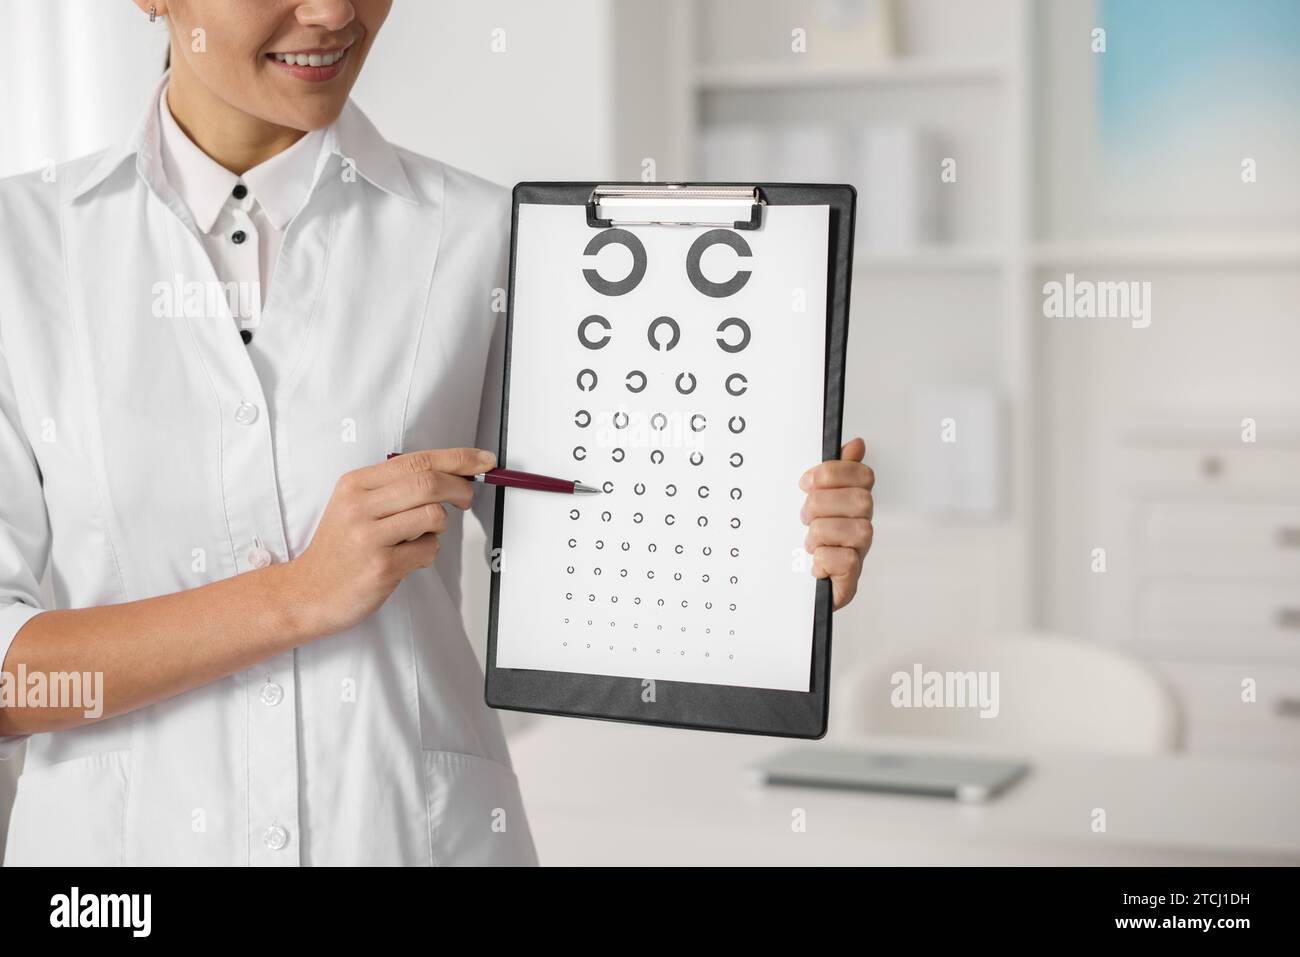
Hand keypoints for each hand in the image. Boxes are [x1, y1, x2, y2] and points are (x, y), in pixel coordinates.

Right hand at [286, 447, 493, 635]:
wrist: (307, 593)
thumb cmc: (340, 549)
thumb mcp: (355, 505)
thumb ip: (396, 487)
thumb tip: (454, 474)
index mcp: (355, 484)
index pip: (417, 460)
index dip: (458, 458)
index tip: (484, 461)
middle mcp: (359, 506)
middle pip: (429, 482)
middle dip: (460, 488)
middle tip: (467, 498)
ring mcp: (369, 537)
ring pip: (433, 516)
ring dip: (439, 528)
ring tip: (419, 537)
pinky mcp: (381, 566)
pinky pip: (428, 550)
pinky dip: (428, 553)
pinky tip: (407, 559)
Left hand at [799, 437, 873, 609]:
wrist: (784, 586)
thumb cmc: (799, 541)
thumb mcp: (809, 501)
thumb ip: (831, 473)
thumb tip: (855, 444)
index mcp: (852, 503)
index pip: (863, 475)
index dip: (834, 473)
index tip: (806, 482)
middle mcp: (861, 526)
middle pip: (861, 500)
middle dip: (822, 504)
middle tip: (805, 516)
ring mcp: (858, 553)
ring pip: (855, 530)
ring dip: (821, 534)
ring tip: (809, 543)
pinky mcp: (849, 581)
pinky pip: (847, 562)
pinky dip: (824, 561)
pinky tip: (815, 563)